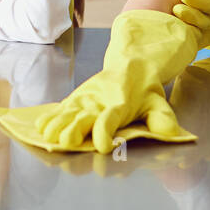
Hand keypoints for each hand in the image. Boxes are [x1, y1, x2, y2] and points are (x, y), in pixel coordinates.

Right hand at [0, 10, 200, 153]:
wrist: (132, 64)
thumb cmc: (145, 90)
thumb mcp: (158, 103)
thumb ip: (161, 119)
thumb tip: (169, 133)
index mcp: (121, 104)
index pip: (111, 119)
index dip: (105, 132)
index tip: (102, 146)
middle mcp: (100, 102)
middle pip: (83, 118)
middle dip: (74, 131)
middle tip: (68, 142)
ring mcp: (85, 100)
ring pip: (67, 114)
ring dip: (57, 126)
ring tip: (49, 137)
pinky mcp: (75, 99)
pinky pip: (59, 109)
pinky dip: (49, 118)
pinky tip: (40, 128)